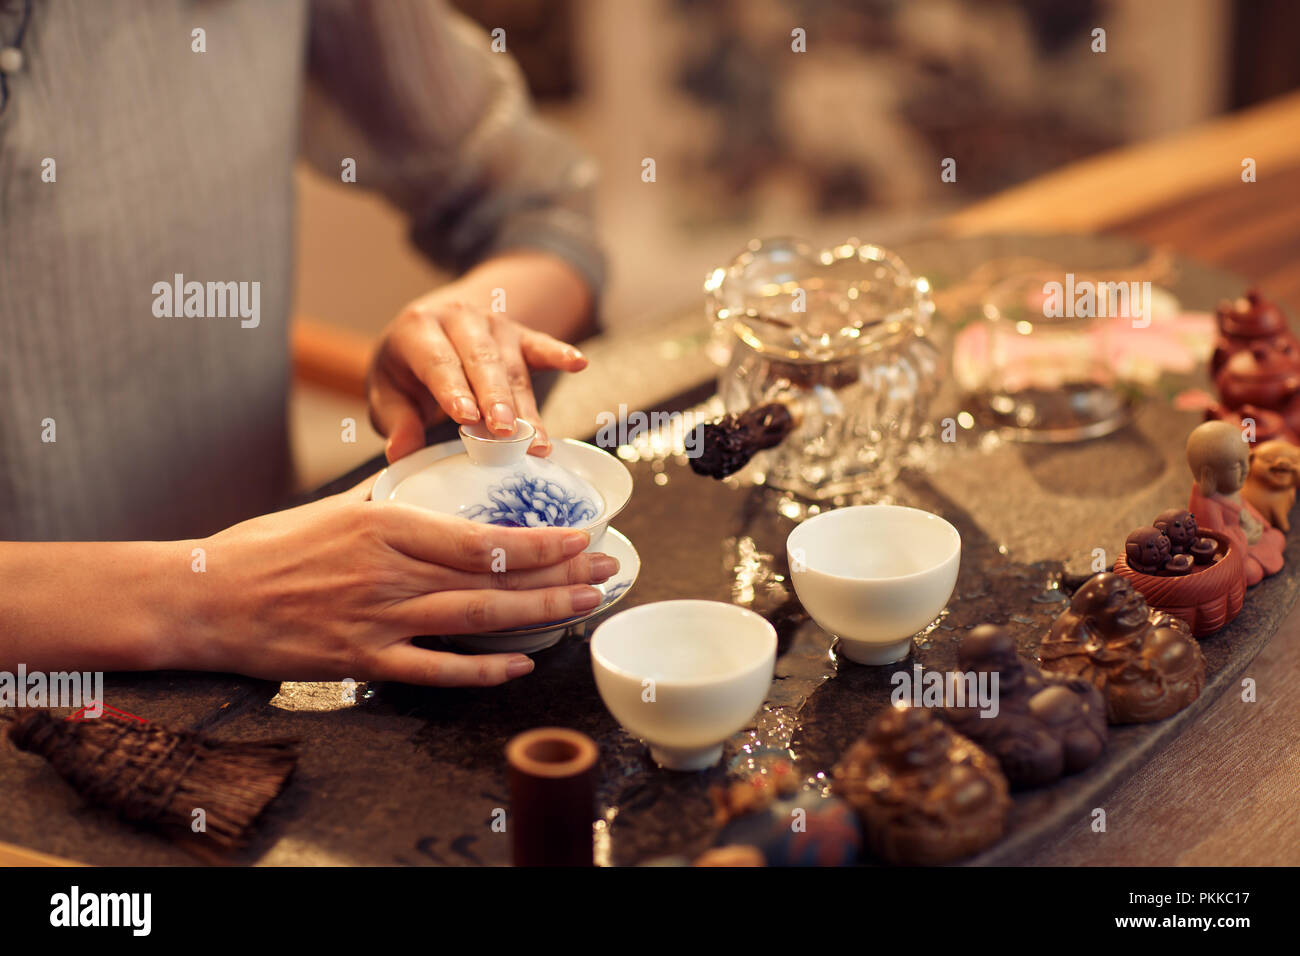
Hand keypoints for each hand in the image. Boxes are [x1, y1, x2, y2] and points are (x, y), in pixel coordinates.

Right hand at [178, 477, 616, 686]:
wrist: (203, 598)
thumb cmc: (264, 549)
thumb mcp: (334, 510)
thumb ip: (390, 504)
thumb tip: (428, 492)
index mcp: (387, 524)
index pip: (483, 535)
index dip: (541, 540)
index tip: (583, 535)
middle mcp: (391, 571)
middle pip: (495, 576)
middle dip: (561, 575)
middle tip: (609, 569)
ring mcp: (378, 620)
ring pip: (477, 618)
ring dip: (539, 614)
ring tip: (586, 607)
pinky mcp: (360, 661)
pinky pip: (433, 669)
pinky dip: (479, 670)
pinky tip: (517, 664)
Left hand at [369, 286, 587, 462]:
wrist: (431, 329)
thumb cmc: (407, 369)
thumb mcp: (388, 390)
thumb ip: (396, 419)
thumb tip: (401, 452)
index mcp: (417, 328)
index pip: (438, 361)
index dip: (453, 389)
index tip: (467, 417)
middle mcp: (458, 318)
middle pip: (481, 360)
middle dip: (495, 397)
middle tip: (504, 431)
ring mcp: (493, 324)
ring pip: (512, 366)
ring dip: (525, 405)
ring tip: (536, 441)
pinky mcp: (519, 335)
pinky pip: (541, 345)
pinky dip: (559, 354)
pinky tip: (578, 363)